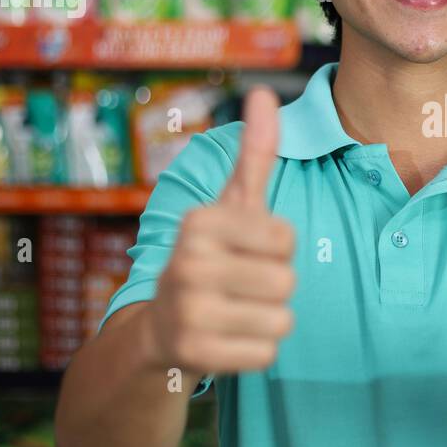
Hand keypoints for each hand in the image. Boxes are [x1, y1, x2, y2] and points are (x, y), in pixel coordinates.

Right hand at [146, 87, 296, 376]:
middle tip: (239, 287)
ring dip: (267, 320)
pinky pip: (267, 355)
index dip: (276, 249)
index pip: (286, 238)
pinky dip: (256, 352)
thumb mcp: (231, 204)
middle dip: (274, 287)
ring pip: (282, 320)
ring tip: (234, 312)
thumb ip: (254, 152)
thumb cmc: (210, 257)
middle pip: (287, 281)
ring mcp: (187, 310)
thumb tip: (264, 92)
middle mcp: (185, 263)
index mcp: (198, 222)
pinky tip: (228, 339)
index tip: (244, 251)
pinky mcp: (194, 354)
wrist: (159, 328)